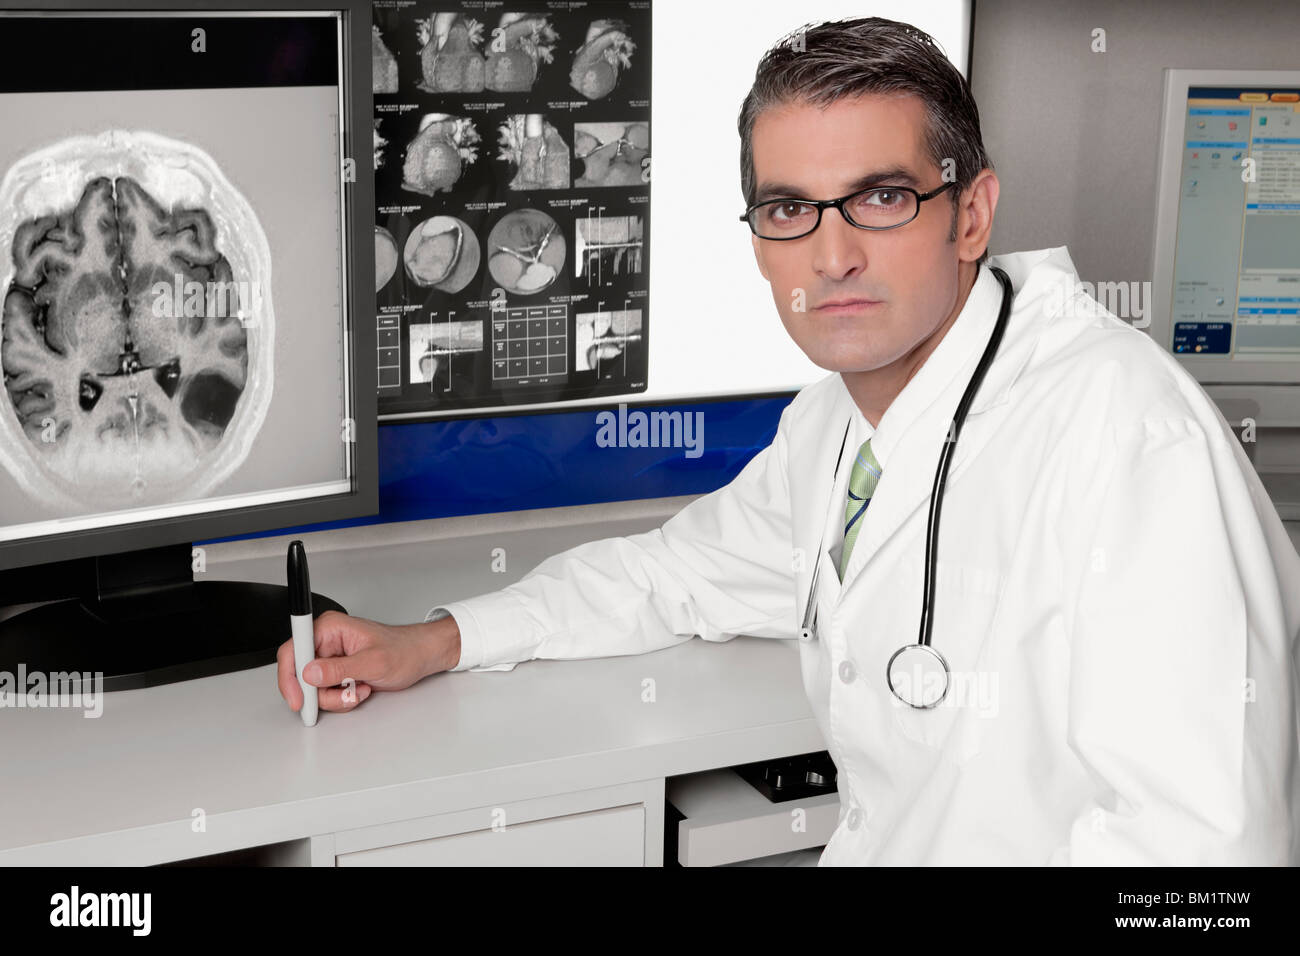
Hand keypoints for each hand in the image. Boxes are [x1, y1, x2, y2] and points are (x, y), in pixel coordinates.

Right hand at [276, 609, 459, 715]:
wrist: (421, 657)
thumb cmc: (404, 650)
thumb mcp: (373, 662)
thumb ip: (340, 669)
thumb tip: (309, 673)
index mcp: (330, 628)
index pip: (294, 650)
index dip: (290, 677)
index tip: (299, 698)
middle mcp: (326, 641)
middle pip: (301, 675)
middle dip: (322, 693)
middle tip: (344, 696)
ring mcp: (331, 658)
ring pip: (314, 689)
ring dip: (336, 698)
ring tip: (360, 689)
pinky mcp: (337, 673)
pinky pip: (326, 693)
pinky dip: (341, 699)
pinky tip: (360, 690)